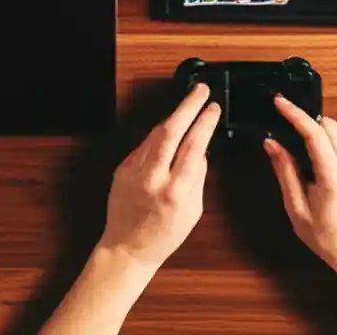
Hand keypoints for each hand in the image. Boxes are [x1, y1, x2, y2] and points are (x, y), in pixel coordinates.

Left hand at [99, 83, 220, 266]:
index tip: (213, 108)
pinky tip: (170, 127)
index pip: (193, 147)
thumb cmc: (164, 234)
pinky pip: (144, 144)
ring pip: (155, 134)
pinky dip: (159, 134)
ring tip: (189, 104)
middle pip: (171, 131)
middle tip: (201, 90)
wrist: (127, 246)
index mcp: (175, 191)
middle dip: (188, 106)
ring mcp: (134, 170)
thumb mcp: (193, 210)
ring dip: (173, 116)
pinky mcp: (123, 167)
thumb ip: (198, 177)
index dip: (204, 123)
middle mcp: (152, 177)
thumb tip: (202, 148)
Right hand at [264, 96, 336, 278]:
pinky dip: (327, 136)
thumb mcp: (295, 206)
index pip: (315, 134)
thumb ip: (285, 171)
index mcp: (333, 177)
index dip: (295, 114)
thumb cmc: (325, 236)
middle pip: (331, 125)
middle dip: (307, 119)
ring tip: (297, 139)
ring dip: (319, 127)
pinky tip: (311, 151)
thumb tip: (272, 144)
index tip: (279, 102)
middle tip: (283, 123)